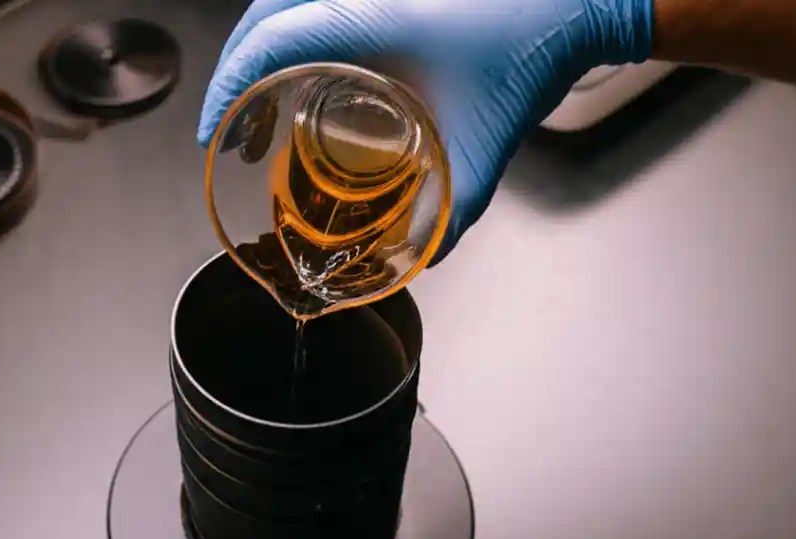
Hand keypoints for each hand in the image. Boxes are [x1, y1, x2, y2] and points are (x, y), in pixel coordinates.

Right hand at [197, 0, 652, 259]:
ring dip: (263, 50)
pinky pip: (320, 2)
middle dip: (235, 70)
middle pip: (264, 14)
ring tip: (262, 106)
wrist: (579, 2)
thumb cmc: (533, 50)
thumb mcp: (484, 143)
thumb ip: (453, 208)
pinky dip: (296, 35)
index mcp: (369, 13)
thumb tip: (420, 256)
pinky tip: (307, 75)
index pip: (268, 40)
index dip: (227, 86)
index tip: (216, 131)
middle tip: (232, 126)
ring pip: (287, 3)